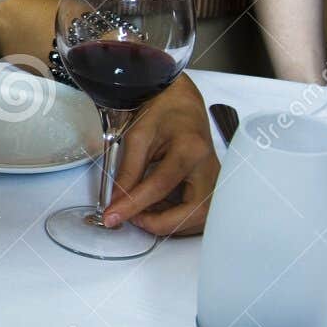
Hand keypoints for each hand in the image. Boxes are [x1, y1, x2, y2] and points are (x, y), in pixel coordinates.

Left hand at [104, 75, 219, 234]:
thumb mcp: (137, 136)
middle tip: (133, 218)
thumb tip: (116, 201)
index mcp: (190, 149)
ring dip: (170, 222)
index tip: (112, 217)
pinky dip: (177, 216)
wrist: (181, 102)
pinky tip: (157, 207)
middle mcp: (209, 167)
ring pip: (200, 216)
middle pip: (193, 211)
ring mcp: (215, 177)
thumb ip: (127, 170)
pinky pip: (198, 210)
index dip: (133, 205)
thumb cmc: (162, 112)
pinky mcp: (212, 183)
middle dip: (161, 223)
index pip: (159, 187)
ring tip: (142, 211)